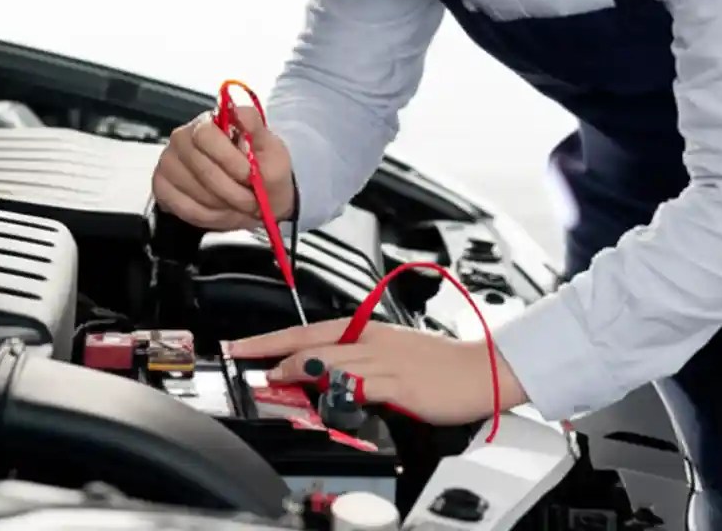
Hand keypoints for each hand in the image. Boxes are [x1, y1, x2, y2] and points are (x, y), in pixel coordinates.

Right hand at [152, 105, 294, 230]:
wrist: (255, 198)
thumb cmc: (262, 171)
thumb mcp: (271, 149)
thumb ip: (256, 128)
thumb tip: (240, 111)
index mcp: (209, 122)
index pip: (205, 135)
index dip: (228, 159)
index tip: (249, 174)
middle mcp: (182, 138)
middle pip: (200, 166)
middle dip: (231, 190)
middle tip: (252, 200)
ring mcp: (169, 163)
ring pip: (194, 190)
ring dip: (223, 204)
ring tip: (239, 204)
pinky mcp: (163, 187)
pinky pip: (185, 208)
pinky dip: (209, 215)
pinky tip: (222, 210)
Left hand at [226, 318, 528, 426]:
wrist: (479, 370)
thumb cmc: (437, 362)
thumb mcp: (389, 353)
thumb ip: (354, 361)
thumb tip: (317, 373)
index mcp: (365, 331)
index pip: (308, 330)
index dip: (272, 338)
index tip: (242, 345)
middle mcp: (369, 342)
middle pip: (312, 341)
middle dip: (273, 349)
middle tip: (244, 357)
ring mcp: (384, 363)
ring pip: (332, 359)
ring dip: (299, 367)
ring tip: (273, 376)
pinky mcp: (399, 384)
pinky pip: (363, 384)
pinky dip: (340, 387)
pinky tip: (324, 392)